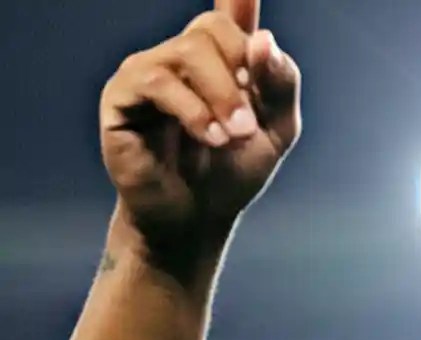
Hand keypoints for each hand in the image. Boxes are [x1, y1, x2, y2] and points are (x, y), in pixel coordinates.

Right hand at [100, 0, 300, 276]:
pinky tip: (208, 136)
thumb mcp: (276, 130)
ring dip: (221, 96)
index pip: (229, 14)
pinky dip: (191, 109)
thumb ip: (280, 84)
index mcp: (220, 59)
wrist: (197, 219)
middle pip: (213, 28)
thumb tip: (265, 39)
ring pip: (188, 51)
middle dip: (241, 72)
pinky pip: (157, 81)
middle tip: (249, 123)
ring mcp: (148, 73)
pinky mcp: (121, 97)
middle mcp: (180, 57)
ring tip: (232, 135)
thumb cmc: (232, 172)